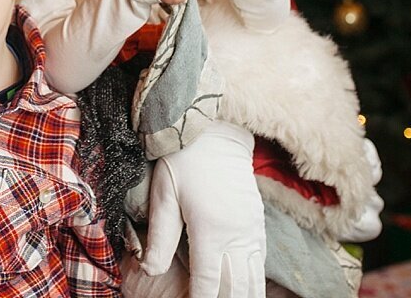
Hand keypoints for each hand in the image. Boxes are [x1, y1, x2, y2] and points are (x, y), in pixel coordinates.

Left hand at [141, 122, 265, 297]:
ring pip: (254, 279)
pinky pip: (260, 262)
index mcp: (211, 230)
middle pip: (237, 288)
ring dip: (242, 295)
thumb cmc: (184, 160)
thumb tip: (150, 271)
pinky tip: (243, 287)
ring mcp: (252, 229)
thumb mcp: (164, 196)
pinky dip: (253, 280)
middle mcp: (238, 235)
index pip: (209, 284)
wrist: (216, 130)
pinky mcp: (258, 223)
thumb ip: (159, 238)